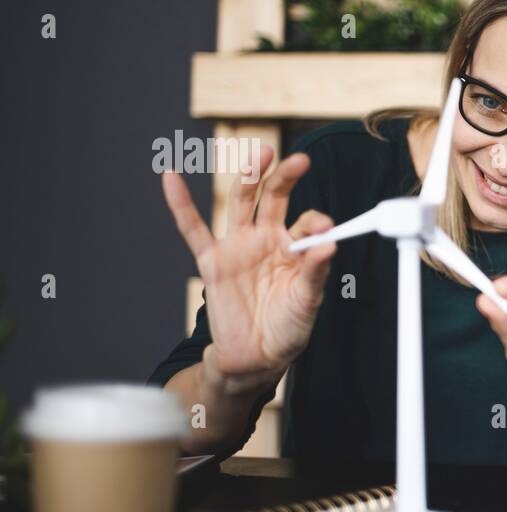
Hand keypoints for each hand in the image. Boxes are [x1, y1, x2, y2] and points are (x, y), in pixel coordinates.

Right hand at [161, 146, 335, 394]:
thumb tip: (330, 243)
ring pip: (241, 204)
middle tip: (299, 160)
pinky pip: (192, 229)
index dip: (315, 223)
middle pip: (274, 198)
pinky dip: (181, 204)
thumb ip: (315, 271)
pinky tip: (171, 178)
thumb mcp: (308, 300)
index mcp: (294, 248)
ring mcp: (238, 247)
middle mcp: (266, 240)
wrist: (257, 357)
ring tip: (260, 155)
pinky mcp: (212, 261)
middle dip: (284, 177)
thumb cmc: (288, 327)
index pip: (306, 223)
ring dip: (248, 177)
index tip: (324, 227)